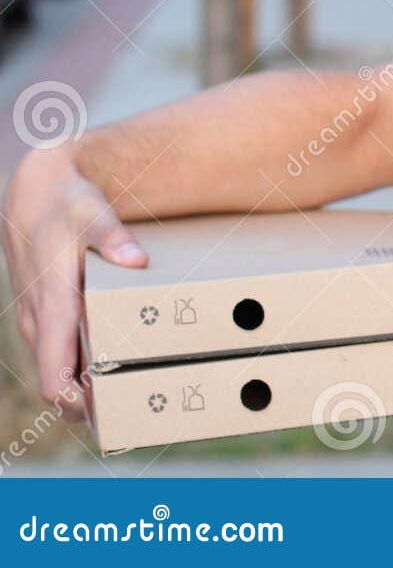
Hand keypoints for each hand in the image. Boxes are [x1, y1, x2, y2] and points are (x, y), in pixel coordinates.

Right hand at [1, 147, 147, 415]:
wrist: (36, 192)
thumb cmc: (66, 204)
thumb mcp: (92, 214)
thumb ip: (113, 237)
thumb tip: (135, 259)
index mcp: (52, 308)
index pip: (55, 379)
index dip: (81, 406)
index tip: (114, 417)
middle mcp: (40, 322)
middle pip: (61, 385)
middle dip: (93, 405)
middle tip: (140, 414)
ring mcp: (38, 321)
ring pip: (60, 370)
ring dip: (87, 388)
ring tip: (134, 397)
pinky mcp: (44, 314)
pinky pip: (60, 353)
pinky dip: (80, 367)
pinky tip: (113, 369)